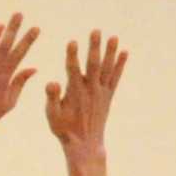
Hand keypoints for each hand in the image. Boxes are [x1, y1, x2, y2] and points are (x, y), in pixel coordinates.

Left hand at [0, 13, 38, 126]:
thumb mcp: (9, 101)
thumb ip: (20, 82)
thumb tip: (34, 68)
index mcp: (3, 80)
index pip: (17, 56)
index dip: (27, 42)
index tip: (36, 28)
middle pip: (2, 51)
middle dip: (12, 32)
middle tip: (18, 14)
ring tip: (0, 26)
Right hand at [45, 30, 126, 157]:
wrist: (84, 144)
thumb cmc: (65, 130)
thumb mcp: (52, 116)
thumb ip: (52, 98)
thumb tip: (51, 82)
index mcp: (75, 93)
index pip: (73, 70)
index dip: (72, 56)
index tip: (72, 42)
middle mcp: (90, 90)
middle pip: (93, 65)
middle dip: (94, 47)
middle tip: (96, 31)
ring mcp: (101, 92)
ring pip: (106, 69)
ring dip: (110, 52)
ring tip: (114, 37)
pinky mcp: (108, 96)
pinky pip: (115, 78)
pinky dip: (120, 65)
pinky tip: (124, 52)